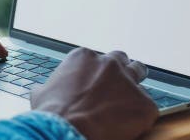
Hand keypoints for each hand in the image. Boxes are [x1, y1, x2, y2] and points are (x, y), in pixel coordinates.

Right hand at [31, 48, 157, 139]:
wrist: (68, 130)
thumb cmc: (53, 114)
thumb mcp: (42, 93)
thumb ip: (51, 85)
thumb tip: (45, 91)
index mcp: (84, 57)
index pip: (96, 59)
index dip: (95, 73)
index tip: (93, 86)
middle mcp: (109, 64)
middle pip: (122, 60)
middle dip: (121, 71)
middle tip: (116, 88)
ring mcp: (129, 82)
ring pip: (139, 76)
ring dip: (133, 88)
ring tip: (126, 106)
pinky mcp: (145, 104)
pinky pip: (147, 108)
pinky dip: (139, 117)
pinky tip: (128, 127)